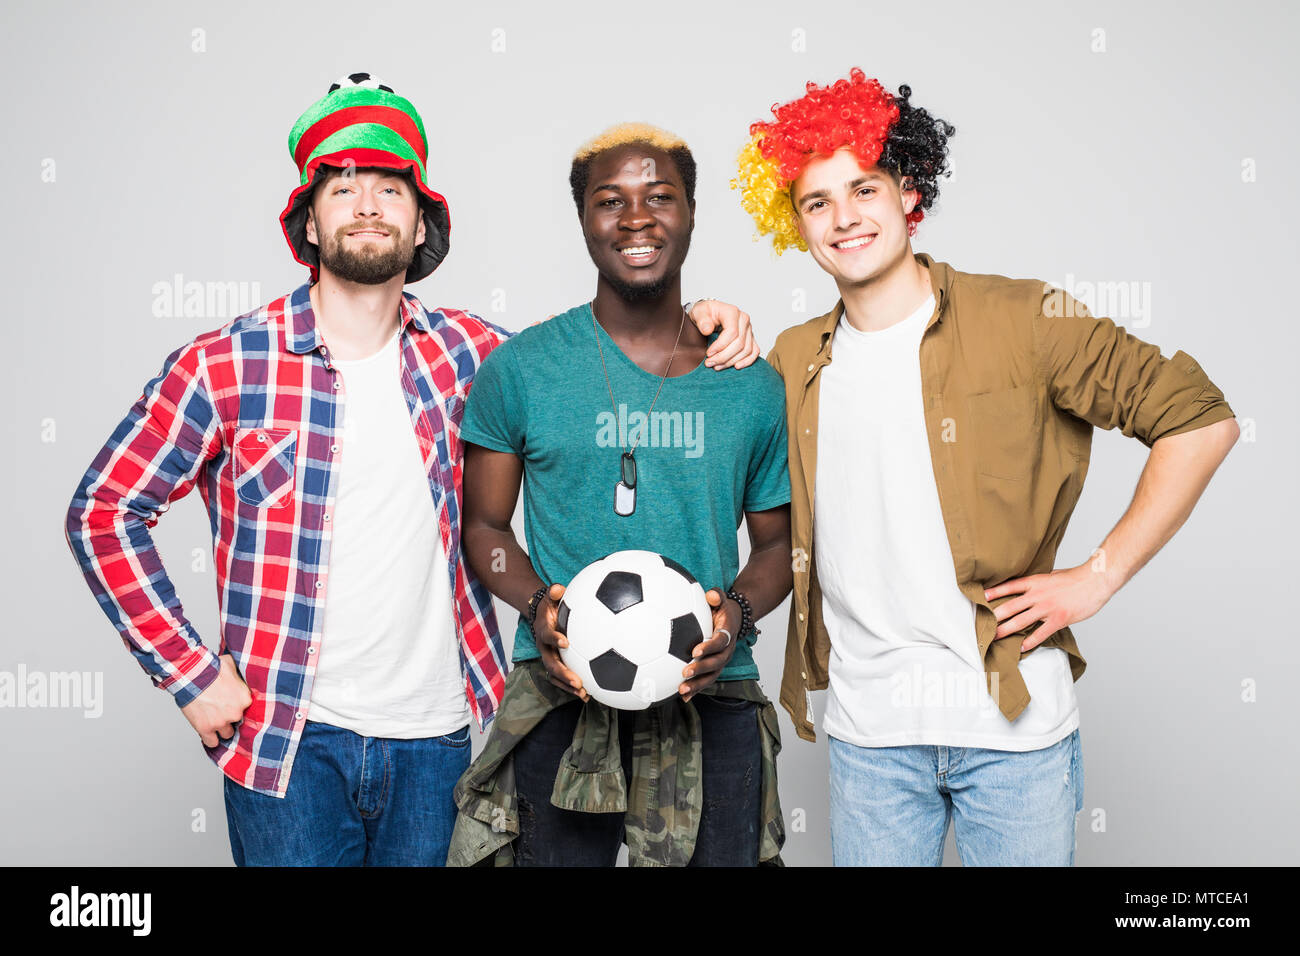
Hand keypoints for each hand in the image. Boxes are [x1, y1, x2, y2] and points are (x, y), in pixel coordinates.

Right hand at [180, 653, 252, 747]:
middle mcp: (236, 713)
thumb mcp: (233, 666)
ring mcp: (221, 722)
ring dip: (220, 728)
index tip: (231, 704)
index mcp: (245, 699)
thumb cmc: (211, 668)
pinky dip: (210, 739)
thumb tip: (244, 670)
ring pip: (227, 734)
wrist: (191, 674)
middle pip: (237, 722)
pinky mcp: (206, 729)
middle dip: (229, 717)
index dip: (237, 706)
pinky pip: (212, 743)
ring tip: (213, 719)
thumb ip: (241, 674)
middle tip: (220, 710)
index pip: (246, 709)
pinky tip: (208, 733)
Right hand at [532, 583, 589, 701]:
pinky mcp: (557, 664)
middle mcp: (544, 647)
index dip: (554, 639)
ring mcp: (550, 657)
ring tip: (584, 695)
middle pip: (551, 663)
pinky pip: (563, 679)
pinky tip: (589, 695)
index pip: (547, 635)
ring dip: (568, 686)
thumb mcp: (551, 595)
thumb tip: (558, 588)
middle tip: (578, 682)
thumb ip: (554, 592)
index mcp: (544, 630)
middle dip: (563, 674)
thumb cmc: (551, 604)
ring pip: (556, 676)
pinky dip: (573, 687)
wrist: (541, 614)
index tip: (566, 642)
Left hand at [680, 589, 741, 701]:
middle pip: (716, 663)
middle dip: (701, 669)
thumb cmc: (721, 608)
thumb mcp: (721, 598)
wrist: (734, 620)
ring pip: (711, 676)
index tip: (695, 650)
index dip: (709, 647)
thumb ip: (716, 595)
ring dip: (697, 684)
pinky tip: (681, 698)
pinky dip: (695, 690)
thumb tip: (711, 594)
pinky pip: (705, 681)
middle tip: (685, 672)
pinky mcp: (714, 668)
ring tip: (682, 690)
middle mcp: (726, 651)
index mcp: (727, 634)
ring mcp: (720, 662)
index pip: (720, 642)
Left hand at [688, 300, 759, 369]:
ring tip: (717, 366)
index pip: (732, 332)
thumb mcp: (698, 312)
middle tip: (710, 363)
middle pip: (739, 343)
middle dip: (724, 356)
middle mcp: (743, 320)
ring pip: (746, 350)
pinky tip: (736, 366)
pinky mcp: (751, 338)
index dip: (720, 346)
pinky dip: (747, 361)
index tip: (708, 354)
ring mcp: (749, 329)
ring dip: (732, 361)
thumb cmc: (704, 313)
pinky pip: (754, 351)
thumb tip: (707, 330)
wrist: (709, 314)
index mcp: (732, 312)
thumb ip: (702, 320)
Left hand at [985, 563, 1114, 650]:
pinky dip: (1030, 641)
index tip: (982, 597)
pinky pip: (1041, 633)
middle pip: (1010, 607)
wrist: (1095, 581)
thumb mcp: (1052, 575)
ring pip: (1021, 621)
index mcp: (1035, 582)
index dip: (995, 592)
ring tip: (994, 637)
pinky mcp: (1058, 619)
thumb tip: (1029, 586)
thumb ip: (1039, 582)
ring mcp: (1047, 608)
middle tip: (982, 624)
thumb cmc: (1075, 578)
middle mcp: (1038, 595)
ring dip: (1006, 630)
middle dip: (994, 617)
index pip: (1010, 586)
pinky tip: (1021, 647)